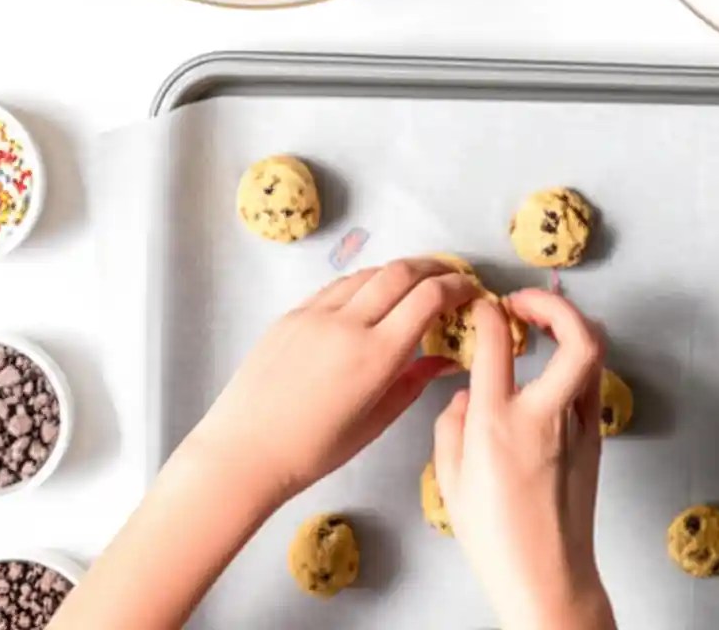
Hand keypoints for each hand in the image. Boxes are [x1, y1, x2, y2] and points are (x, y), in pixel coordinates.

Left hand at [195, 258, 478, 499]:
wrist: (245, 451)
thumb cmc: (314, 451)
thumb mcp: (374, 422)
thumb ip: (413, 383)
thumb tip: (444, 359)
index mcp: (376, 356)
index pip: (428, 298)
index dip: (457, 287)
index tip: (472, 292)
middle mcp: (348, 324)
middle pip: (402, 272)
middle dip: (435, 268)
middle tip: (452, 277)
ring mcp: (316, 314)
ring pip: (368, 273)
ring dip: (399, 272)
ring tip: (415, 284)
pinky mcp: (292, 315)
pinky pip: (337, 286)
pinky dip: (364, 283)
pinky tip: (371, 296)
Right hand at [433, 289, 615, 629]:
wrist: (546, 578)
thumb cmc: (494, 538)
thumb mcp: (449, 479)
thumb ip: (451, 425)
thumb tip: (466, 394)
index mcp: (497, 424)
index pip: (497, 344)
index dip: (488, 313)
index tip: (482, 308)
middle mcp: (544, 417)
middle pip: (577, 337)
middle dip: (554, 305)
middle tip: (525, 302)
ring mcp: (578, 427)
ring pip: (592, 356)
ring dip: (570, 328)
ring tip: (542, 325)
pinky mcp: (595, 440)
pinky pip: (592, 384)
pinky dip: (576, 362)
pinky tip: (553, 368)